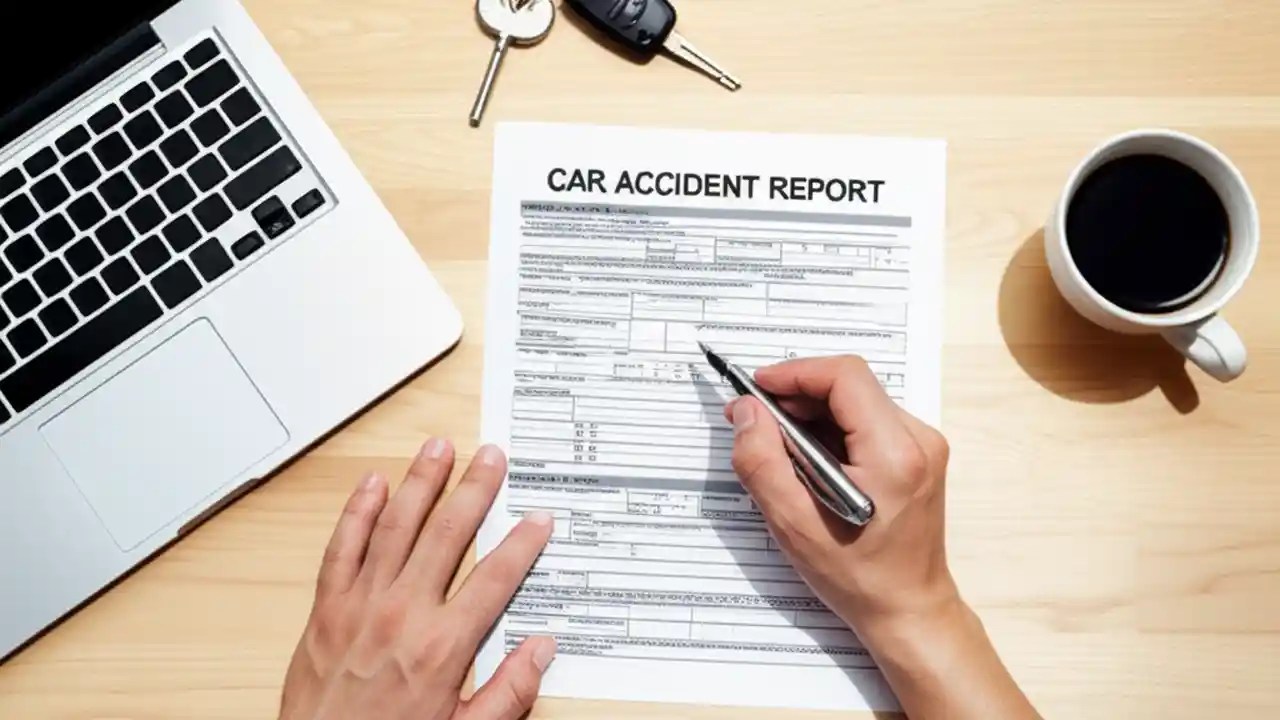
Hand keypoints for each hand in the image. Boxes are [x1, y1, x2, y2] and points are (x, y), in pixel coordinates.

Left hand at [279, 439, 555, 719]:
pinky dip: (357, 512)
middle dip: (474, 491)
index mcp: (442, 647)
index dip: (521, 544)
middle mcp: (402, 615)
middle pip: (448, 536)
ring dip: (420, 484)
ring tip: (438, 449)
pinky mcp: (325, 608)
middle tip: (491, 458)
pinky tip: (373, 484)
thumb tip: (541, 650)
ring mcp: (360, 606)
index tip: (538, 518)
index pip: (494, 579)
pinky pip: (342, 548)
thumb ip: (508, 693)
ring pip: (396, 528)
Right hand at [727, 357, 1039, 718]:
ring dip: (812, 413)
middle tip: (753, 419)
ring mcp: (923, 446)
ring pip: (857, 401)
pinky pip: (868, 421)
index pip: (844, 378)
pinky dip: (832, 429)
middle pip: (850, 385)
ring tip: (777, 445)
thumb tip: (747, 412)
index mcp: (893, 454)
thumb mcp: (793, 525)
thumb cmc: (857, 577)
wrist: (908, 609)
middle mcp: (918, 441)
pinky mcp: (918, 455)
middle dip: (797, 394)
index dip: (795, 373)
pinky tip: (807, 459)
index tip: (756, 388)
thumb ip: (762, 463)